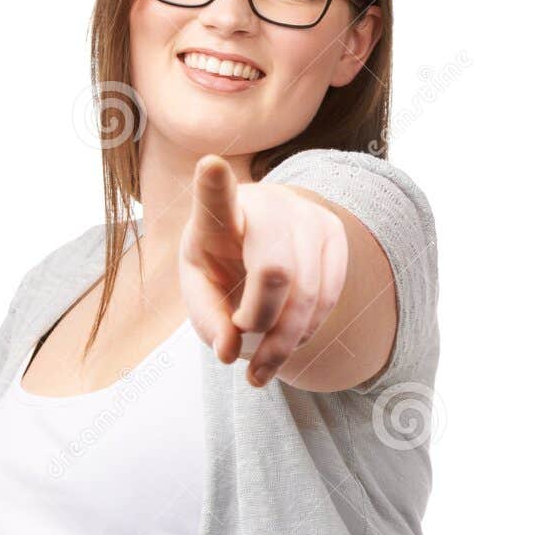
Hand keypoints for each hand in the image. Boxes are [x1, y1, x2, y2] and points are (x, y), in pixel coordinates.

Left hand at [178, 154, 347, 386]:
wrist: (261, 241)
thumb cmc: (221, 265)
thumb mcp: (201, 291)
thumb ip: (208, 321)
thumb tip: (229, 351)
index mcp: (219, 215)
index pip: (216, 197)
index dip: (214, 183)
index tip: (209, 165)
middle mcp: (266, 205)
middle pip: (274, 269)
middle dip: (261, 321)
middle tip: (244, 346)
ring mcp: (305, 214)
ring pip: (307, 292)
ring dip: (286, 341)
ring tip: (261, 369)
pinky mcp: (333, 231)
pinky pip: (329, 295)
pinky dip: (308, 330)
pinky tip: (288, 341)